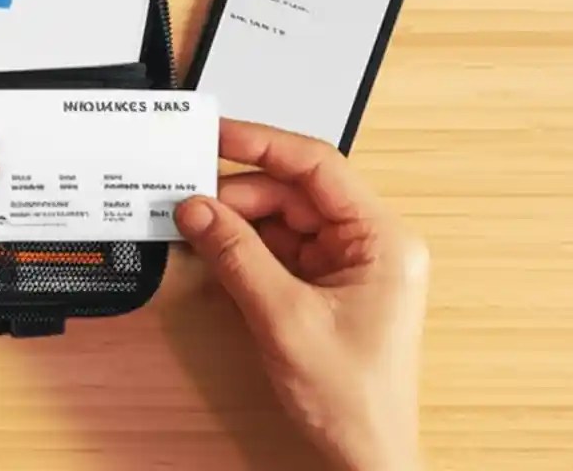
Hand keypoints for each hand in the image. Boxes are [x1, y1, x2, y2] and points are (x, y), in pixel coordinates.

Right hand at [174, 119, 429, 470]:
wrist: (366, 456)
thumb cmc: (354, 399)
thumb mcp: (284, 318)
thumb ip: (236, 256)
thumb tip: (198, 209)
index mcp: (382, 239)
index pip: (318, 165)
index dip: (262, 143)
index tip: (217, 134)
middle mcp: (370, 243)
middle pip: (293, 192)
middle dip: (238, 196)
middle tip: (189, 202)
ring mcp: (348, 264)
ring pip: (281, 219)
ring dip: (237, 225)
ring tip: (195, 230)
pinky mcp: (326, 285)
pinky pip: (278, 250)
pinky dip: (244, 252)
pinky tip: (214, 255)